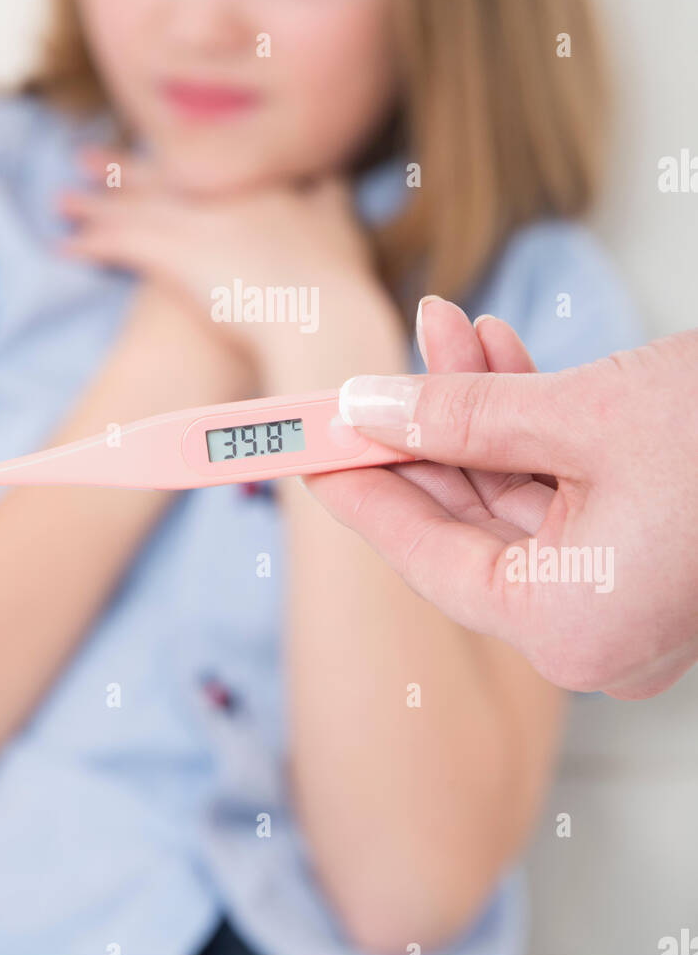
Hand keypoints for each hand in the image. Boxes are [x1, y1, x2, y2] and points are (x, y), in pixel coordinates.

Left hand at [55, 145, 381, 365]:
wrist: (323, 314)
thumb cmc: (338, 282)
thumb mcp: (342, 229)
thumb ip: (332, 201)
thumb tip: (334, 180)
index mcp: (258, 186)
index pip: (205, 165)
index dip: (172, 159)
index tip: (146, 151)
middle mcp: (220, 195)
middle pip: (160, 177)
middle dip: (120, 169)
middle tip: (84, 157)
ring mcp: (196, 222)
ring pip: (133, 207)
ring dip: (94, 204)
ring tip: (61, 199)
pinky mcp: (175, 256)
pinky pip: (121, 247)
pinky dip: (91, 245)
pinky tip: (64, 247)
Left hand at [303, 296, 697, 700]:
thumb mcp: (580, 415)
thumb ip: (461, 415)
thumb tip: (367, 405)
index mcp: (569, 626)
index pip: (429, 558)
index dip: (363, 493)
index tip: (307, 450)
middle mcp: (593, 628)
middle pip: (468, 523)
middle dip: (423, 427)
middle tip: (373, 366)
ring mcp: (625, 593)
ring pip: (514, 495)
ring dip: (476, 409)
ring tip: (446, 326)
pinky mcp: (648, 553)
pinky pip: (563, 490)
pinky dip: (528, 424)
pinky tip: (495, 355)